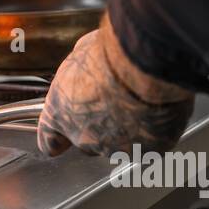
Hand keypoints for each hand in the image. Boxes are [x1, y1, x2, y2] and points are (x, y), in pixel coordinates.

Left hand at [37, 14, 195, 157]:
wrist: (141, 66)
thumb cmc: (107, 57)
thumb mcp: (77, 58)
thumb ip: (76, 78)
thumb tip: (85, 73)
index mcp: (59, 115)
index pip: (49, 141)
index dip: (57, 140)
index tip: (60, 140)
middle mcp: (83, 138)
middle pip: (89, 142)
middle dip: (101, 127)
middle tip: (116, 103)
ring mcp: (115, 148)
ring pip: (122, 144)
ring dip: (129, 128)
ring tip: (141, 100)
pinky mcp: (146, 150)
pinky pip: (150, 142)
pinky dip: (155, 130)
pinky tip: (158, 109)